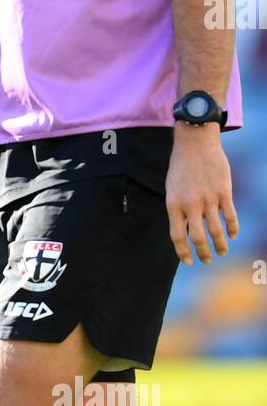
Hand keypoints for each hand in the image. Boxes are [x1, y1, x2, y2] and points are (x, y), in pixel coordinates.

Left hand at [165, 123, 238, 264]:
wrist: (195, 142)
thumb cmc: (181, 166)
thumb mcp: (172, 188)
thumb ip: (178, 209)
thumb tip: (185, 230)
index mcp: (173, 204)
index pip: (177, 236)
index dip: (183, 252)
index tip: (188, 262)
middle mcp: (190, 204)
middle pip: (198, 237)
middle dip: (203, 253)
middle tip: (207, 260)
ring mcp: (208, 198)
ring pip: (216, 230)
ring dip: (220, 245)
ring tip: (222, 252)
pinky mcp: (224, 192)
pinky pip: (230, 216)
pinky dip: (233, 228)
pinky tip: (233, 235)